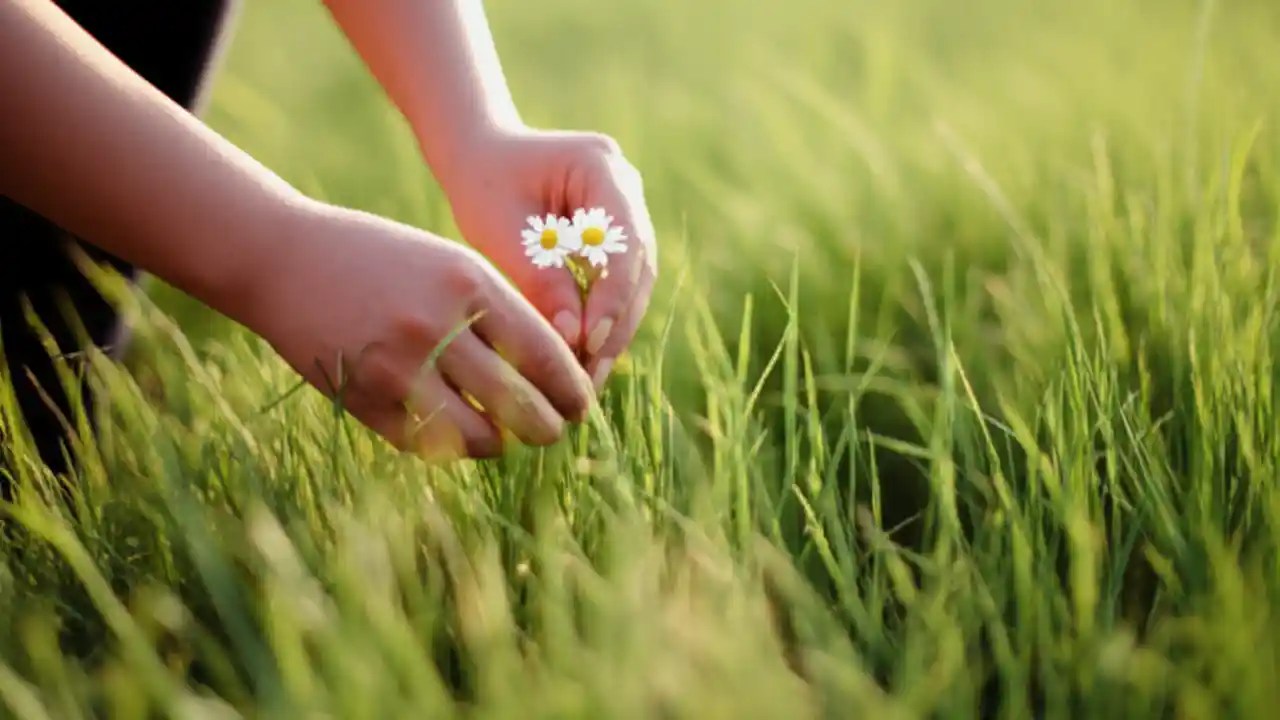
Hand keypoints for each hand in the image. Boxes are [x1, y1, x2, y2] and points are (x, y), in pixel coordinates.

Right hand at [241, 199, 593, 459]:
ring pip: (479, 438)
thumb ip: (500, 314)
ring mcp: (397, 368)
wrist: (284, 259)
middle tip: (554, 429)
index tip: (583, 404)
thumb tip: (556, 376)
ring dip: (501, 444)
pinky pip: (428, 444)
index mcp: (469, 284)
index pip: (545, 354)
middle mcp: (437, 327)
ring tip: (506, 436)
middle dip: (549, 427)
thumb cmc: (382, 260)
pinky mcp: (364, 399)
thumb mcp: (449, 266)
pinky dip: (451, 445)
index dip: (573, 389)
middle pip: (522, 406)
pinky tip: (458, 433)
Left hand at [435, 127, 657, 389]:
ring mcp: (627, 211)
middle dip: (616, 323)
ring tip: (589, 378)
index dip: (611, 297)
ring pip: (635, 282)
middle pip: (637, 266)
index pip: (621, 241)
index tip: (588, 342)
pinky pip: (619, 284)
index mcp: (601, 166)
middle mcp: (626, 186)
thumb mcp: (503, 231)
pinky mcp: (615, 236)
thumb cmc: (482, 184)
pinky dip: (602, 320)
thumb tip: (575, 339)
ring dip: (613, 330)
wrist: (477, 156)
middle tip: (591, 375)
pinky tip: (585, 360)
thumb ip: (542, 280)